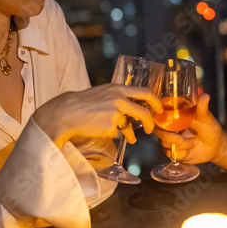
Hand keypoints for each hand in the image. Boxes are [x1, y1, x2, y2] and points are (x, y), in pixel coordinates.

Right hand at [35, 84, 160, 146]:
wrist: (68, 111)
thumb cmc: (85, 102)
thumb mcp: (104, 92)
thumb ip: (119, 97)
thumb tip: (135, 108)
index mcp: (118, 89)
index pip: (145, 92)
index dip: (155, 101)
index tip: (159, 108)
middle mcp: (119, 100)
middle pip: (144, 112)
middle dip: (150, 122)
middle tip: (151, 127)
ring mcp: (115, 114)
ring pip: (129, 126)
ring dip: (132, 134)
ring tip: (132, 138)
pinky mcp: (110, 127)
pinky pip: (116, 132)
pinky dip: (112, 133)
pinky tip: (101, 130)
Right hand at [155, 93, 222, 163]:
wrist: (216, 147)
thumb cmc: (210, 129)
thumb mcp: (206, 118)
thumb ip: (203, 108)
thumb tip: (205, 95)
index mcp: (176, 116)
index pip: (160, 115)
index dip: (158, 118)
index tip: (167, 122)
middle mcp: (171, 128)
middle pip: (158, 131)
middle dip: (168, 137)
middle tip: (180, 139)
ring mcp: (171, 140)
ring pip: (165, 144)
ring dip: (182, 146)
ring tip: (195, 142)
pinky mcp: (174, 152)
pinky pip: (170, 154)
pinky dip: (182, 154)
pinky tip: (190, 150)